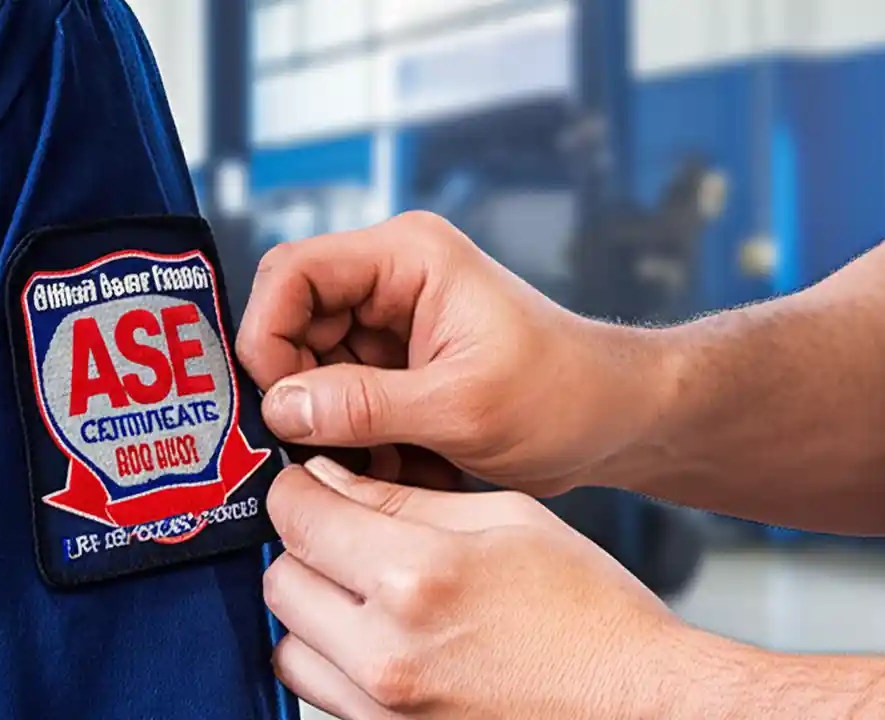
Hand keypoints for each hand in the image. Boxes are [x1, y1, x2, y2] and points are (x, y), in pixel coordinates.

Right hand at [237, 211, 673, 495]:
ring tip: (373, 468)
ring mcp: (390, 325)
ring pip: (311, 371)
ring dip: (329, 428)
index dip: (266, 331)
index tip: (271, 399)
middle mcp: (389, 281)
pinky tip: (396, 470)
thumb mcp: (458, 406)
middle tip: (310, 451)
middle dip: (296, 392)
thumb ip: (361, 406)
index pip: (293, 271)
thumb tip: (278, 408)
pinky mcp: (396, 368)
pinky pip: (341, 401)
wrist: (618, 421)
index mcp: (406, 258)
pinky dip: (354, 443)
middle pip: (292, 323)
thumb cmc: (563, 394)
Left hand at [264, 456, 694, 718]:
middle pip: (282, 580)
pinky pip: (323, 696)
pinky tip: (387, 643)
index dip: (298, 489)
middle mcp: (385, 654)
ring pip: (290, 645)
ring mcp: (383, 713)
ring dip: (314, 612)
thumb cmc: (594, 615)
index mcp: (416, 578)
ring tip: (369, 597)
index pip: (297, 517)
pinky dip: (336, 664)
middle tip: (346, 536)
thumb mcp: (507, 520)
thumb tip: (331, 479)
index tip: (311, 484)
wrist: (641, 709)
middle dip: (305, 547)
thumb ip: (403, 499)